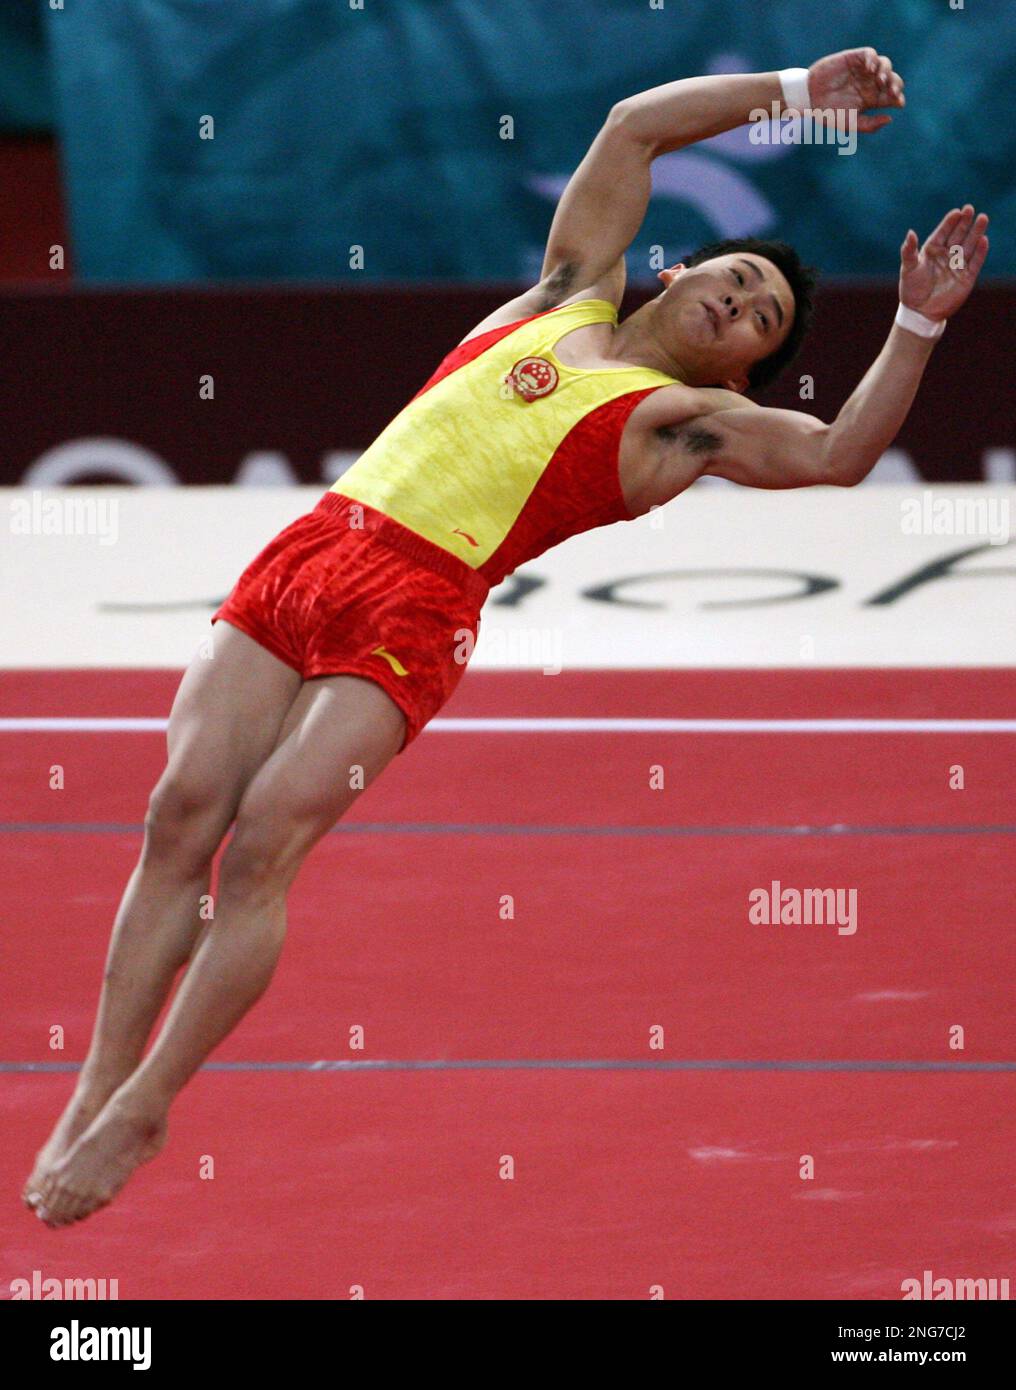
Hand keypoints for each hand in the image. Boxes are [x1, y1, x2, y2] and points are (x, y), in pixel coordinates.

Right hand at [806, 47, 904, 131]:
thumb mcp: (850, 123)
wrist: (808, 99)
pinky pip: (870, 53)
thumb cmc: (828, 114)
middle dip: (896, 84)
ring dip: (886, 71)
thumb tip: (890, 118)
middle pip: (892, 79)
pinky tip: (870, 69)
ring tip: (880, 80)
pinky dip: (873, 58)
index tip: (898, 103)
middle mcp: (870, 83)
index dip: (898, 98)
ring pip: (885, 64)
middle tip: (892, 91)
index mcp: (872, 98)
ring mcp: (863, 70)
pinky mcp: (854, 58)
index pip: (892, 96)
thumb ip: (869, 124)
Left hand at [899, 206, 989, 321]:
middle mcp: (946, 255)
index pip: (943, 232)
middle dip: (965, 222)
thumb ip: (908, 251)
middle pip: (958, 235)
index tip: (957, 212)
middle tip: (971, 209)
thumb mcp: (908, 268)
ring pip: (969, 245)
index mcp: (932, 250)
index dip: (950, 222)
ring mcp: (957, 265)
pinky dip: (980, 252)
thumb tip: (910, 233)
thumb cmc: (911, 289)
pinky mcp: (966, 277)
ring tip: (982, 218)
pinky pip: (975, 262)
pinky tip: (984, 240)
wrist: (920, 312)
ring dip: (976, 232)